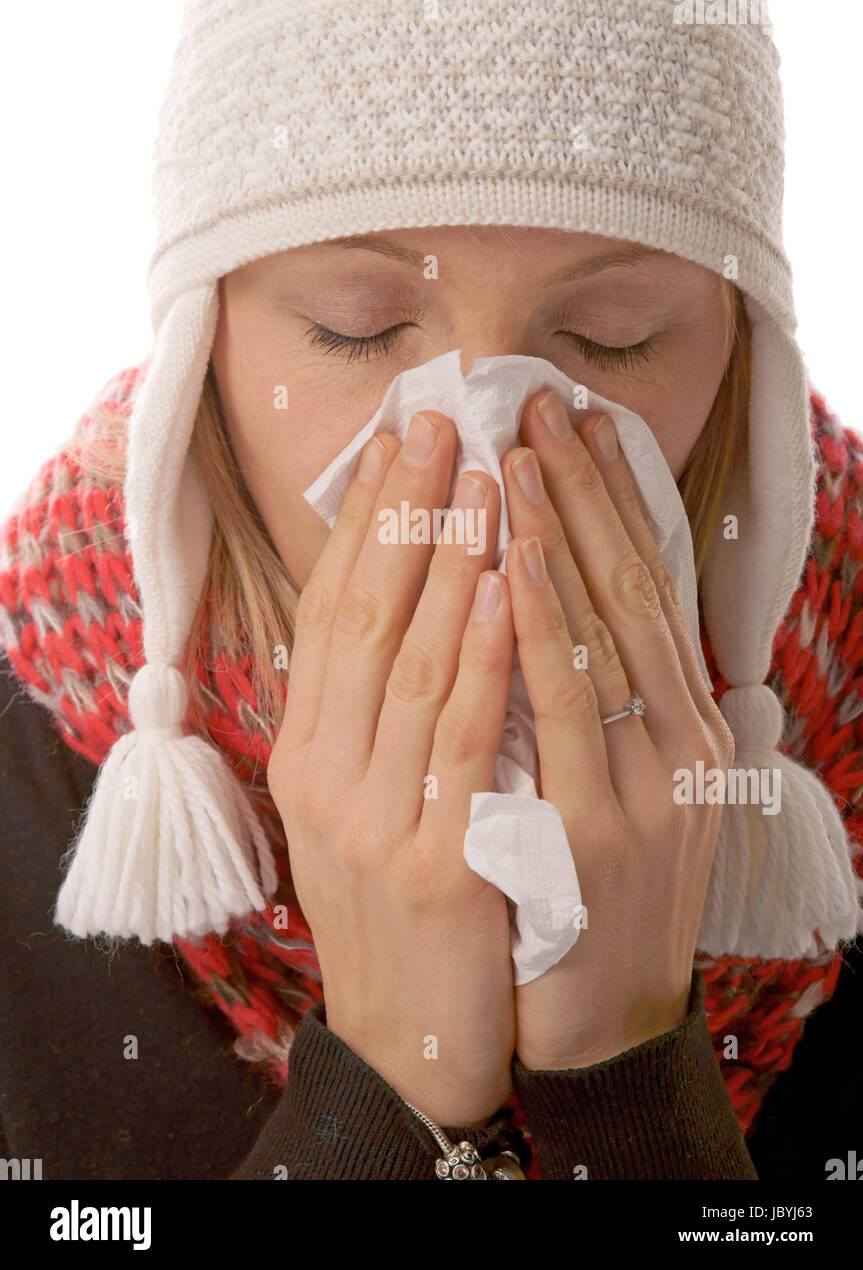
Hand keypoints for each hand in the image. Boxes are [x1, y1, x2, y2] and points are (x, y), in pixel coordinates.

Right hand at [267, 410, 517, 1126]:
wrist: (409, 1036)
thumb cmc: (396, 904)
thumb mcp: (356, 802)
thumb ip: (368, 712)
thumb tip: (393, 604)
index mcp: (303, 753)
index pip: (328, 611)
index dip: (361, 521)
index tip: (395, 441)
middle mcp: (323, 774)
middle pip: (364, 616)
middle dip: (404, 512)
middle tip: (442, 421)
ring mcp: (374, 818)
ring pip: (415, 661)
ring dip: (452, 560)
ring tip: (483, 475)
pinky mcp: (437, 862)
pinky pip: (466, 737)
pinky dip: (486, 655)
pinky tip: (508, 586)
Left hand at [500, 390, 734, 1069]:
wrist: (608, 1022)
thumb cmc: (602, 895)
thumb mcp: (634, 790)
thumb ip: (626, 711)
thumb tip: (608, 622)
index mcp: (687, 728)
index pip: (647, 590)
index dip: (614, 502)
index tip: (579, 426)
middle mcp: (681, 744)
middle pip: (629, 592)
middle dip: (582, 492)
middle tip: (538, 407)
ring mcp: (645, 786)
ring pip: (603, 636)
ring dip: (560, 535)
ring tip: (519, 455)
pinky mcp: (598, 832)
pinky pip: (562, 715)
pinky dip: (541, 633)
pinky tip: (515, 565)